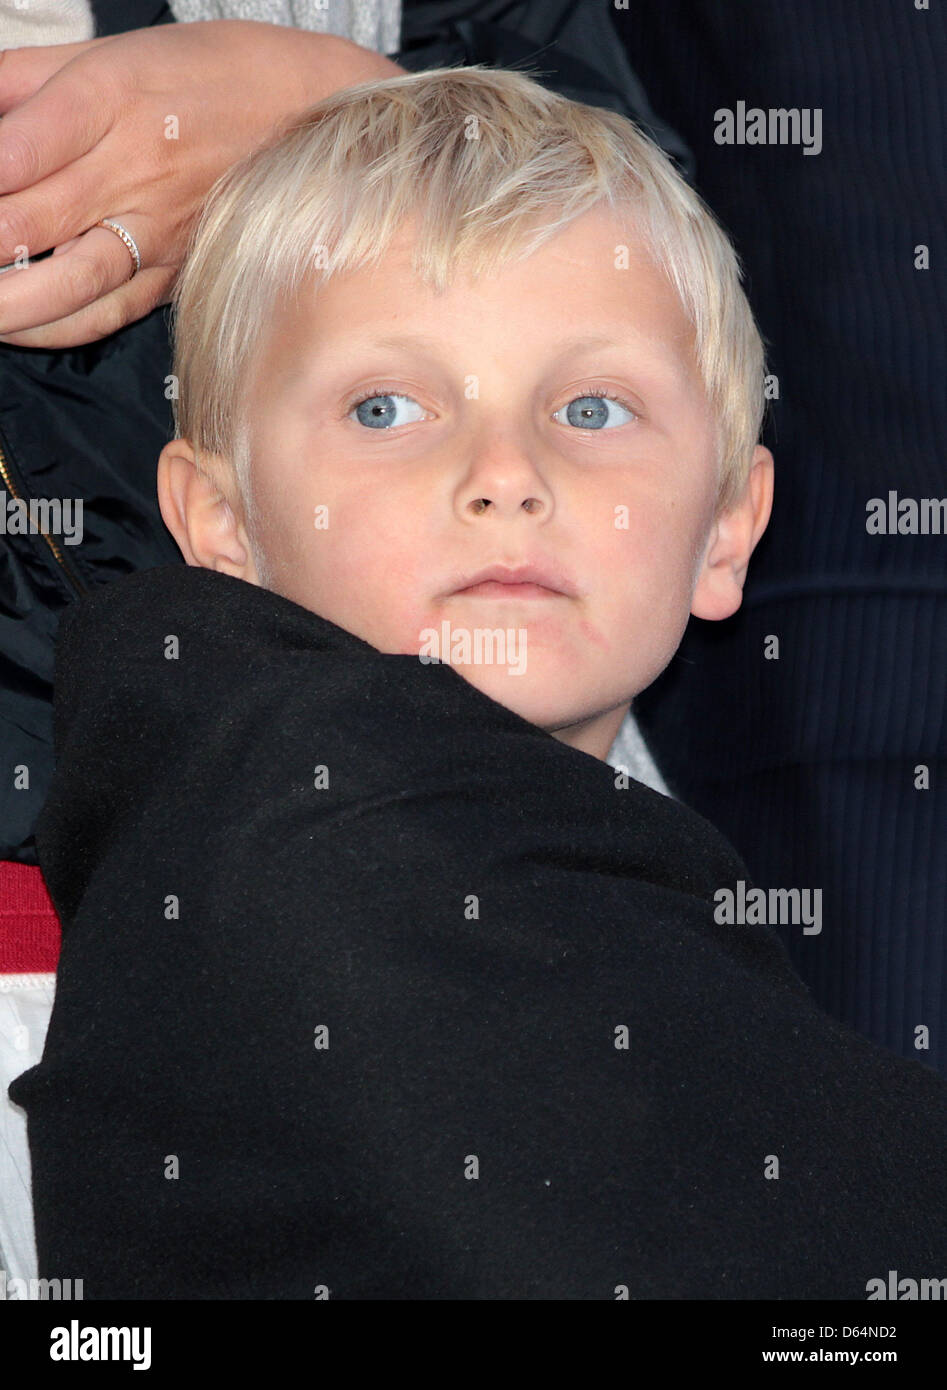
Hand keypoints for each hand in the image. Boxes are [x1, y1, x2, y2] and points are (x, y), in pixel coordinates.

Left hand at [0, 21, 403, 347]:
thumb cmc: (212, 74)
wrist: (314, 114)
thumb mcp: (110, 50)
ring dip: (4, 305)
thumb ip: (20, 82)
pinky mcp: (175, 272)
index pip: (11, 151)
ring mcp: (157, 230)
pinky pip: (106, 311)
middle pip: (24, 224)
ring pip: (64, 282)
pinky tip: (16, 328)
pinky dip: (54, 327)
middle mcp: (131, 170)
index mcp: (107, 97)